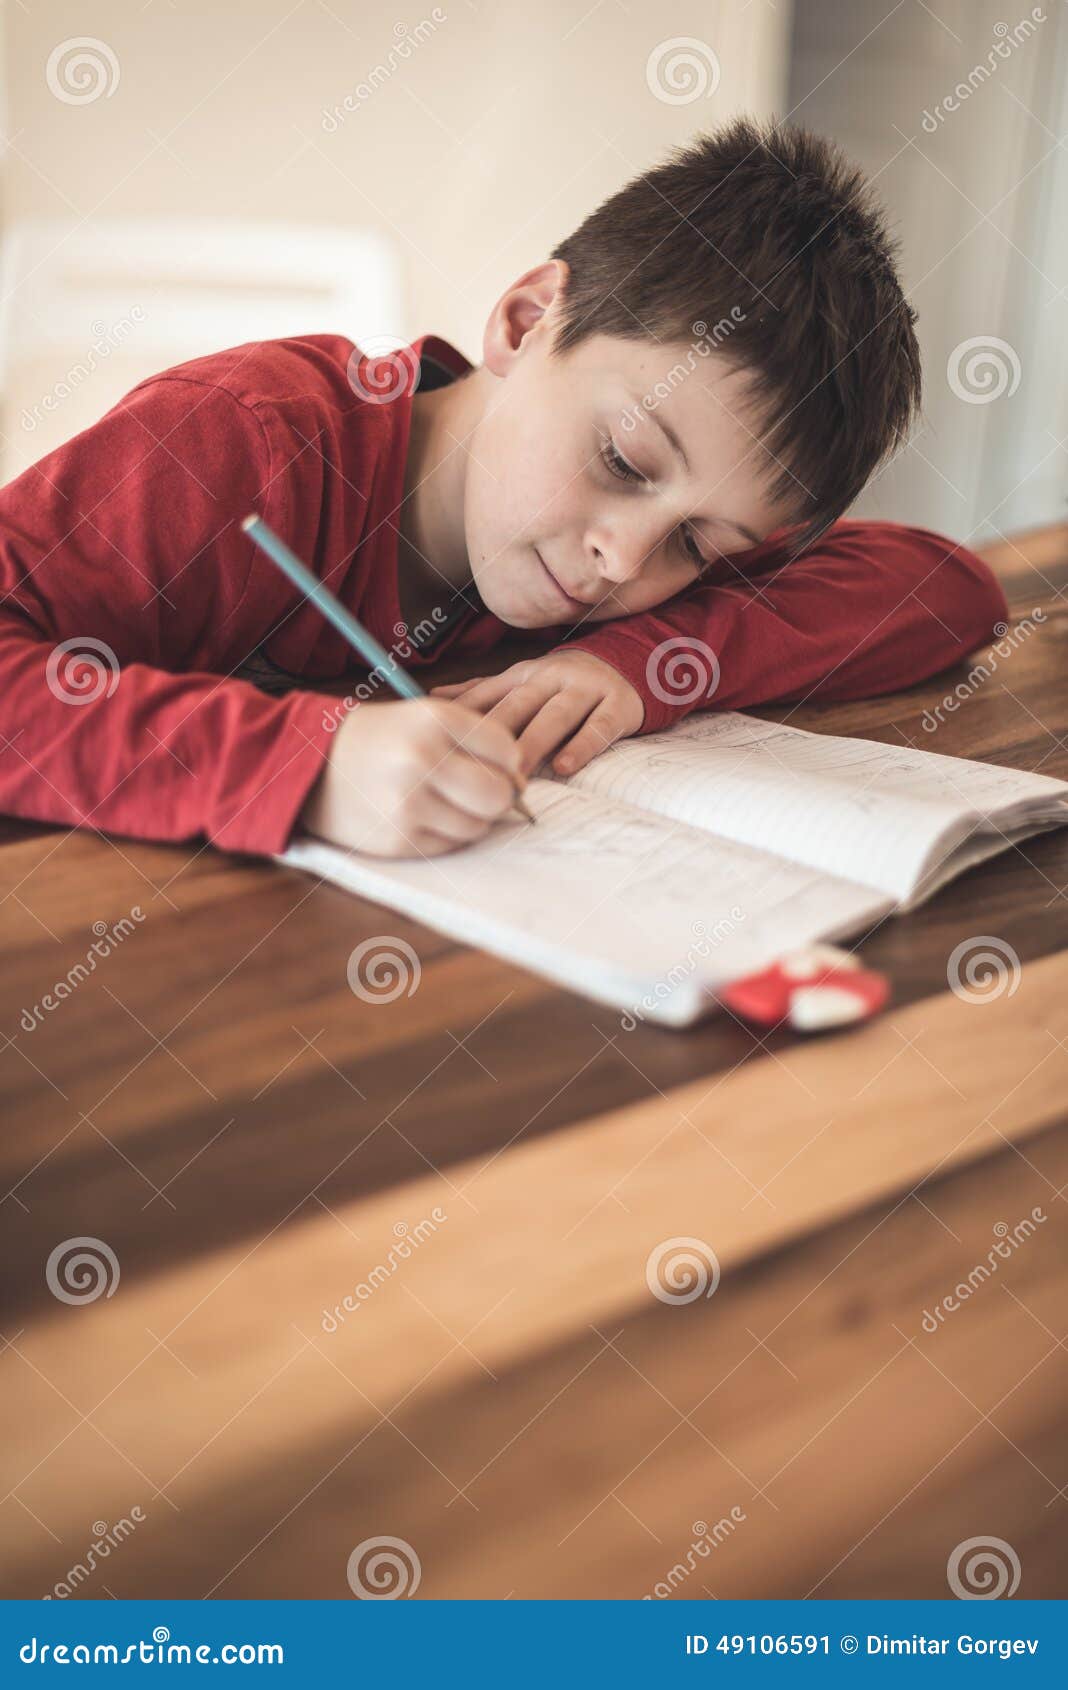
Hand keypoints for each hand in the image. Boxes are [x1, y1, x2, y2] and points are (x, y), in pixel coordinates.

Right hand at [299, 698, 525, 857]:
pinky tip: (421, 816)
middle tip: (480, 792)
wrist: (308, 764)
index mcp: (433, 720)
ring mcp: (409, 804)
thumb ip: (474, 739)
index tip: (495, 767)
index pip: (507, 751)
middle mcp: (422, 760)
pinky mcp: (399, 839)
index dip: (509, 764)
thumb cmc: (377, 739)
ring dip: (470, 818)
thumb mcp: (421, 716)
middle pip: (499, 795)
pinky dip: (445, 834)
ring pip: (478, 826)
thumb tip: (520, 781)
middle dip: (498, 797)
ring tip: (442, 800)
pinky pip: (450, 845)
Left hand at [429, 650, 644, 776]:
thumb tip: (433, 697)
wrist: (631, 663)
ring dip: (534, 744)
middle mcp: (552, 677)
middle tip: (474, 766)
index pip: (487, 694)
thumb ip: (482, 691)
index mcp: (524, 674)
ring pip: (555, 716)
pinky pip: (598, 728)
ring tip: (515, 772)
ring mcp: (586, 689)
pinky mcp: (617, 706)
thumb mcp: (524, 681)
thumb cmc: (565, 683)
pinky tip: (564, 767)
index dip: (464, 718)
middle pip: (518, 705)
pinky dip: (581, 747)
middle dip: (495, 735)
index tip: (440, 742)